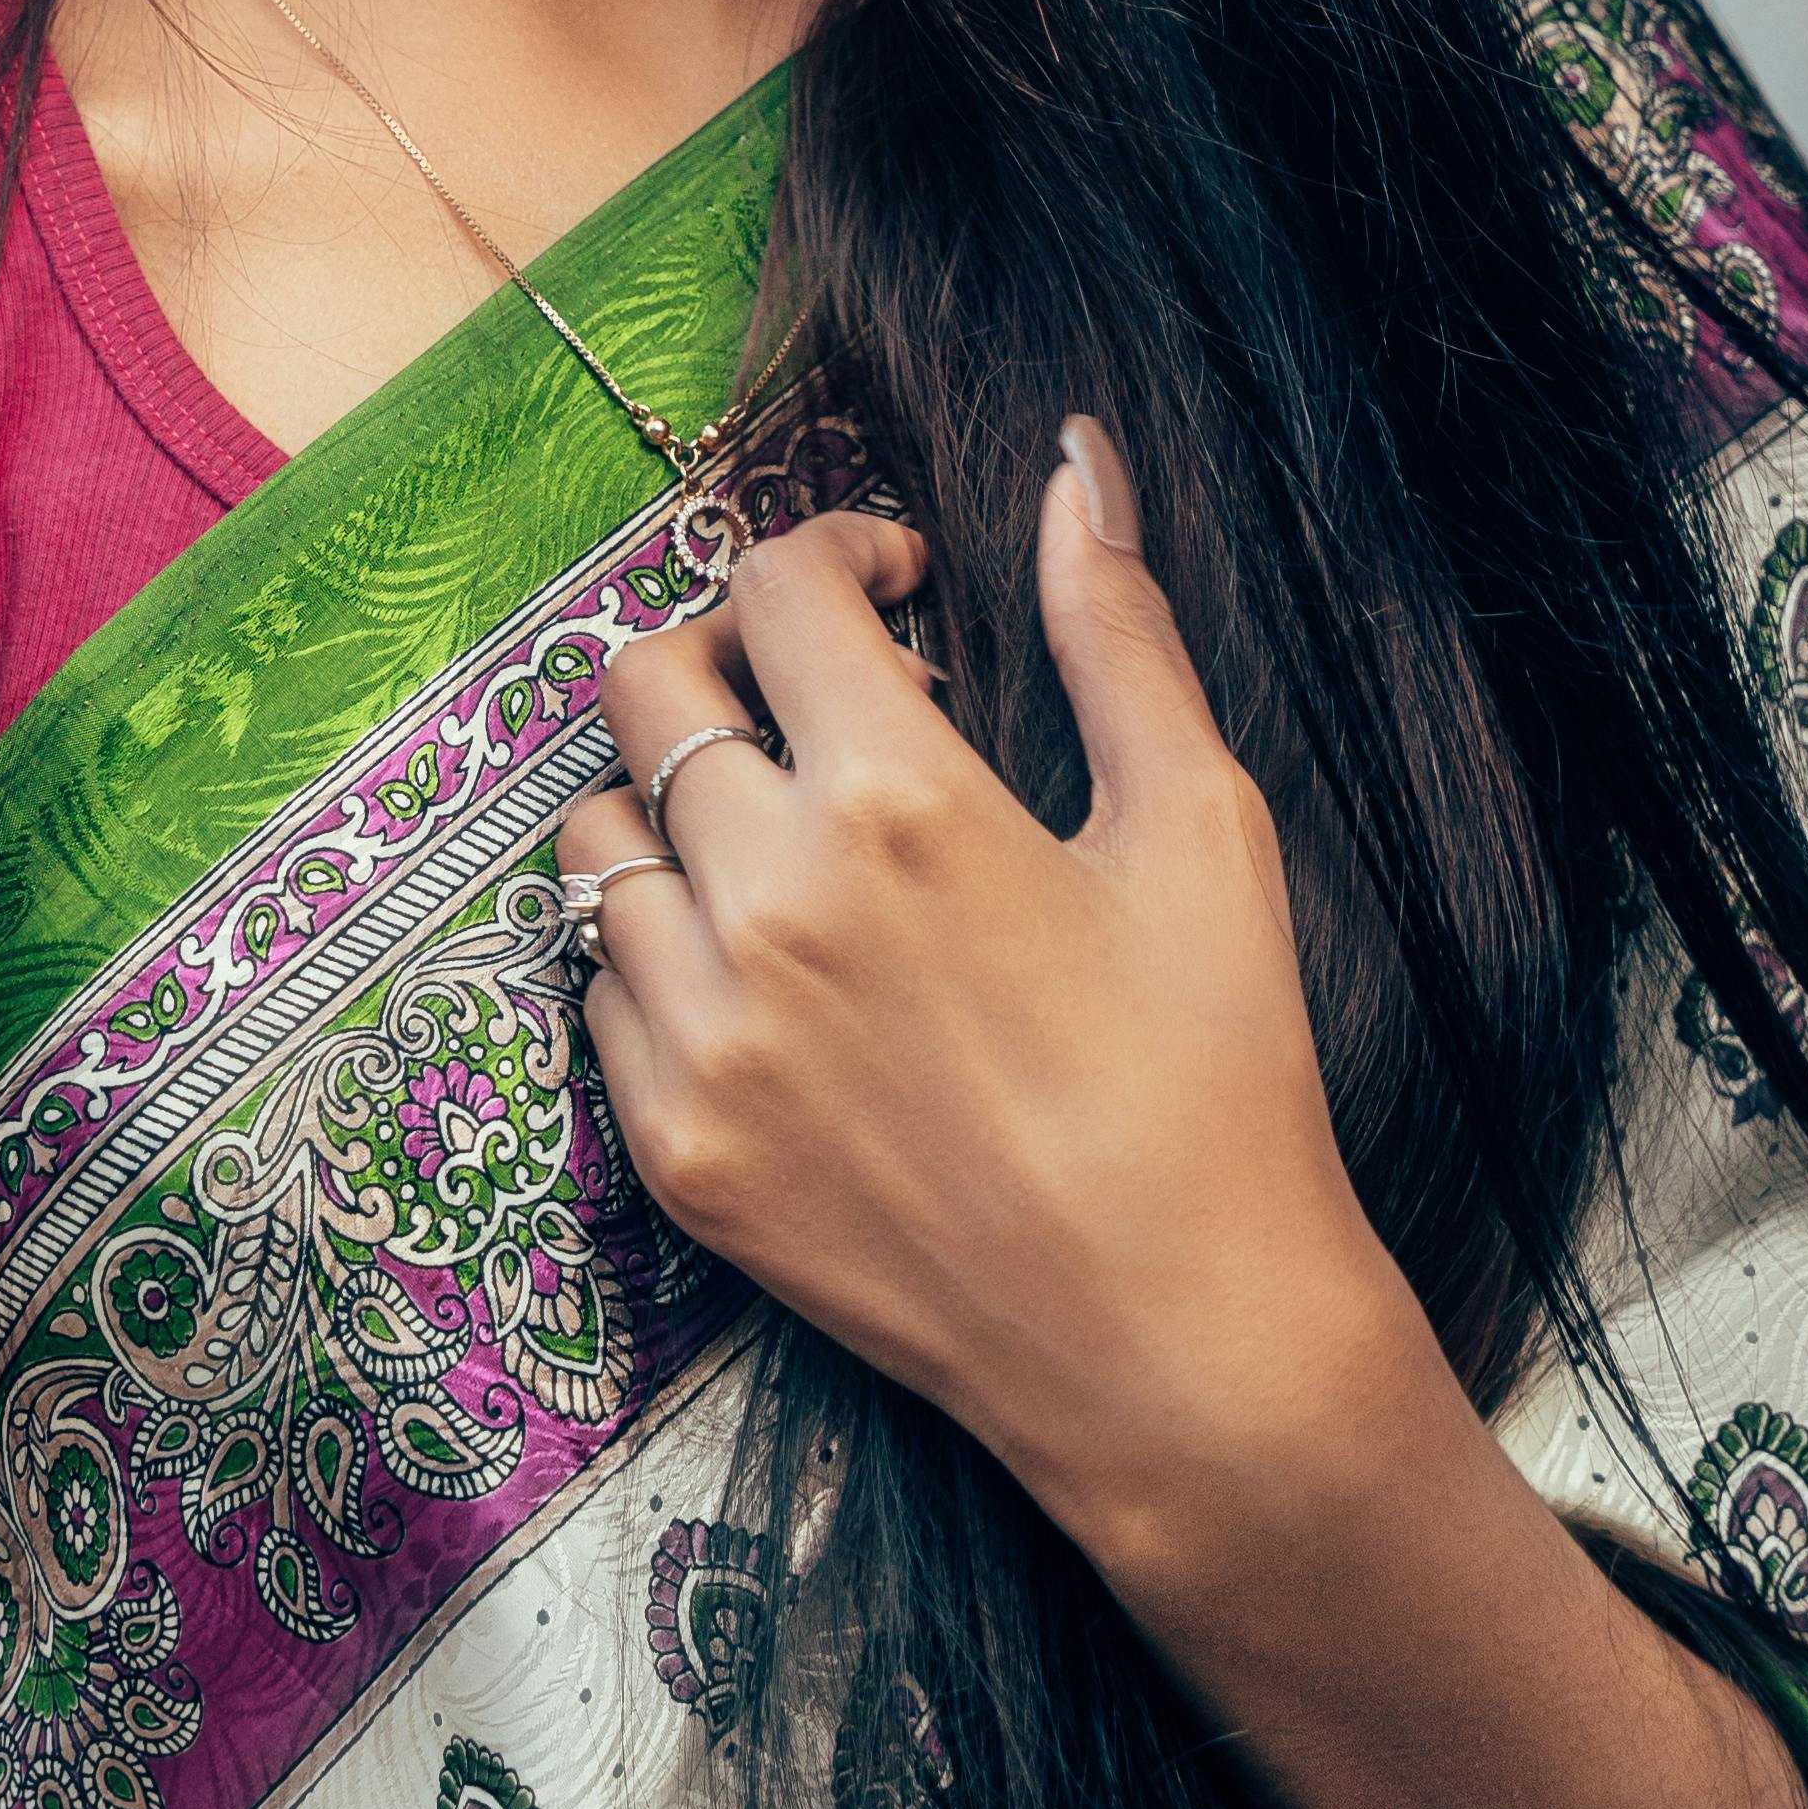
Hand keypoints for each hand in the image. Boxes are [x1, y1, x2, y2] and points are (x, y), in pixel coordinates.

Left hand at [553, 426, 1421, 1594]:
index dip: (835, 550)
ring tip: (786, 841)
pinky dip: (659, 950)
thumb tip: (1073, 460)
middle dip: (728, 655)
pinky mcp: (675, 1147)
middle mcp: (770, 901)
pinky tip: (772, 975)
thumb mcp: (1198, 826)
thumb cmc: (1213, 1077)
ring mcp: (704, 1033)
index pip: (778, 586)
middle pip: (646, 685)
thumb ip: (1116, 628)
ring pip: (597, 836)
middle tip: (814, 695)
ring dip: (680, 803)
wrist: (1179, 1348)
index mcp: (900, 799)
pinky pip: (594, 986)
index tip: (893, 583)